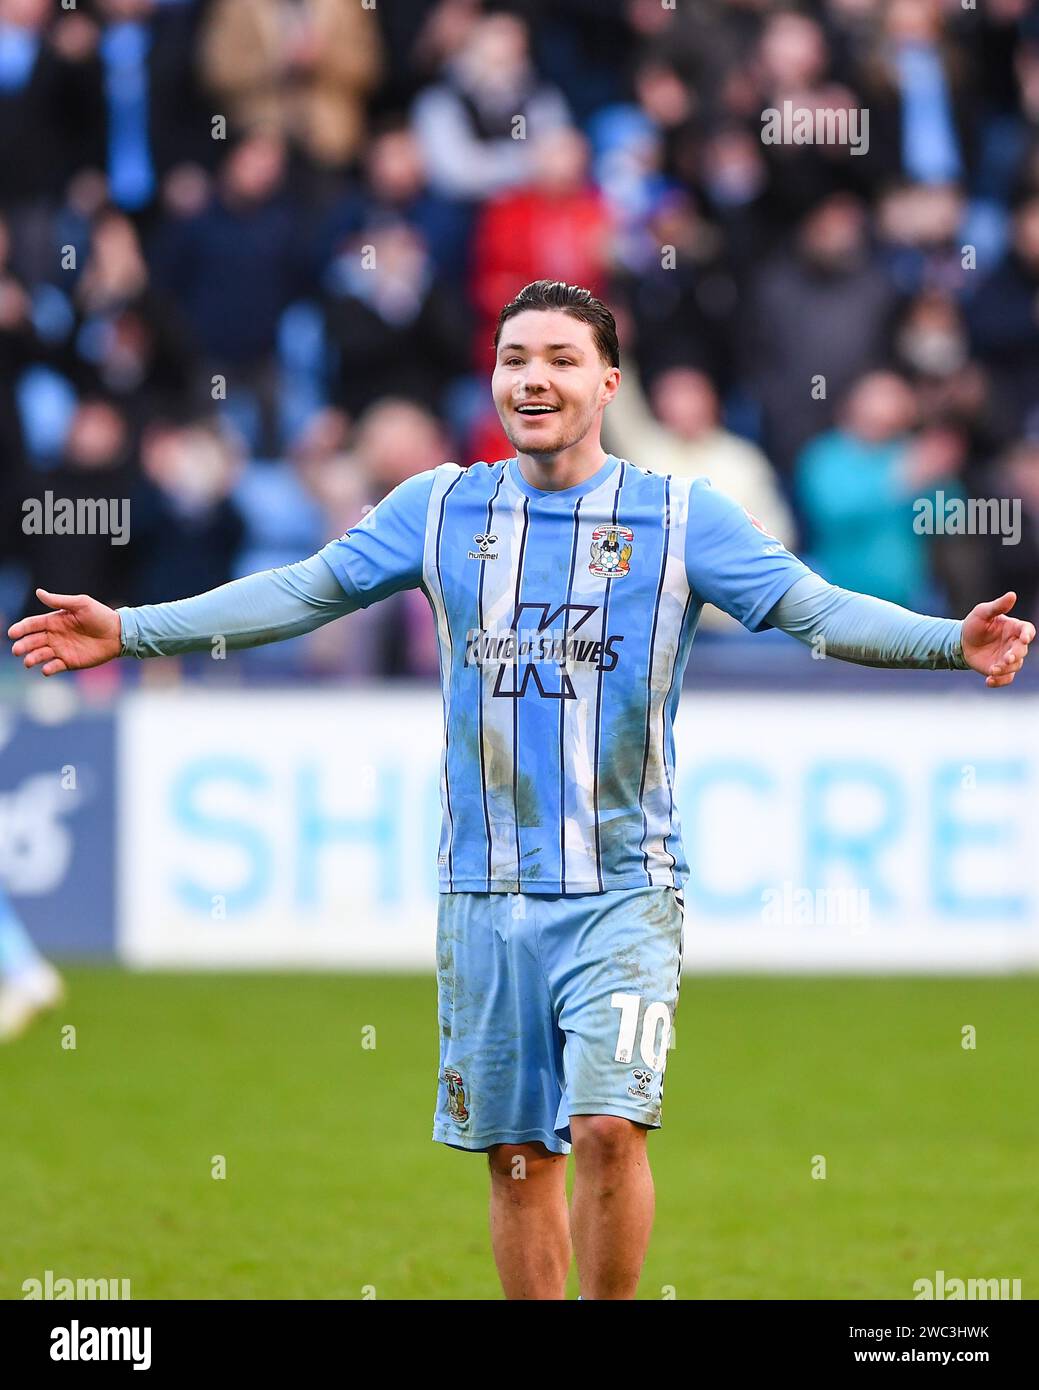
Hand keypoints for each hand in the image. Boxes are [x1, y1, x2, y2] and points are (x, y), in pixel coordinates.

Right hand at [7, 589, 121, 675]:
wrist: (118, 633)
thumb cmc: (100, 616)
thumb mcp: (81, 604)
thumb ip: (59, 601)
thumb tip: (38, 592)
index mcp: (54, 621)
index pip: (32, 624)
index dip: (21, 628)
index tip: (12, 633)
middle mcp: (54, 636)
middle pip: (32, 641)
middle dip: (23, 645)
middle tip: (17, 650)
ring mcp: (61, 650)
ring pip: (40, 655)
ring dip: (32, 658)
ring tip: (27, 661)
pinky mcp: (69, 662)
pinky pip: (55, 666)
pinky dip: (49, 668)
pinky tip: (46, 669)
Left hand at [960, 591, 1034, 687]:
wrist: (962, 642)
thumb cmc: (974, 624)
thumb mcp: (983, 612)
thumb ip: (997, 606)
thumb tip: (1012, 595)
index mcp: (1014, 628)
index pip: (1027, 630)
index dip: (1028, 634)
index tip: (1024, 638)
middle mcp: (1014, 644)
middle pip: (1022, 651)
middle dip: (1016, 655)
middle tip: (1006, 658)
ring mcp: (1008, 658)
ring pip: (1015, 666)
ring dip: (1006, 669)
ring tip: (993, 669)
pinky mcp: (1000, 669)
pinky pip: (1006, 679)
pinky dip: (999, 682)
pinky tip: (989, 681)